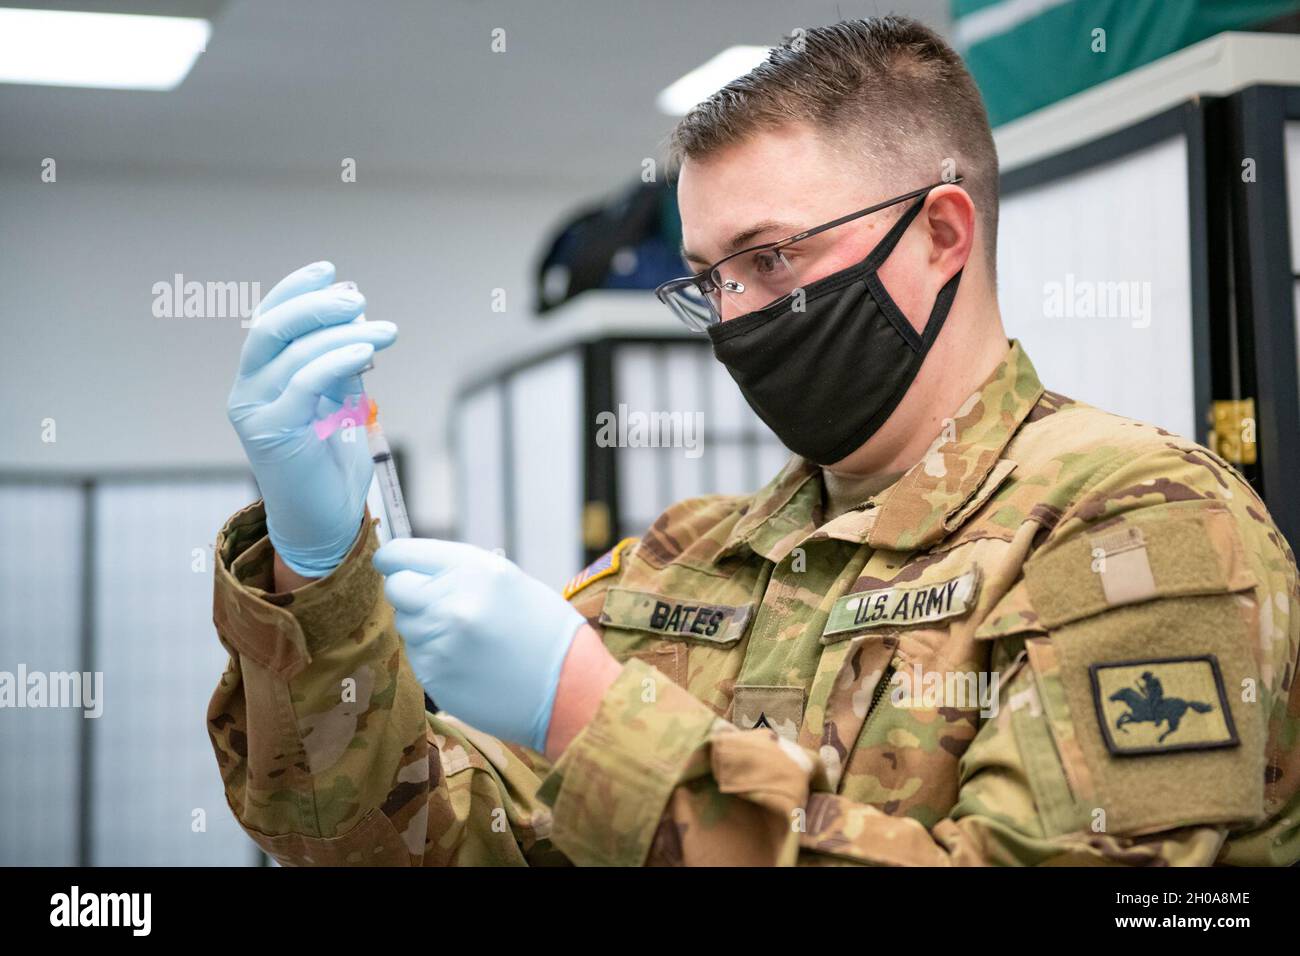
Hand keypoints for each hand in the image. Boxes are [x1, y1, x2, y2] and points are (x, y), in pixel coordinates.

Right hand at [227, 262, 397, 576]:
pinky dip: (336, 361)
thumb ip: (339, 365)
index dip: (295, 290)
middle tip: (358, 300)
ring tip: (383, 331)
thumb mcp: (339, 402)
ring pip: (294, 353)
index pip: (267, 319)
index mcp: (259, 377)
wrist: (324, 520)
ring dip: (343, 334)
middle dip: (316, 306)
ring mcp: (254, 411)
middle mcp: (247, 390)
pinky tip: (366, 352)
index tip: (330, 272)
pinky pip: (305, 384)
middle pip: (271, 327)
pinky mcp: (272, 432)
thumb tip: (356, 321)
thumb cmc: (331, 464)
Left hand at [372, 538, 585, 751]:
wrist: (568, 688)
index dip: (393, 558)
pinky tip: (468, 662)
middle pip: (397, 589)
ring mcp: (439, 641)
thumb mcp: (509, 581)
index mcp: (475, 570)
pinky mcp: (433, 675)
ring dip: (426, 627)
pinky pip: (417, 655)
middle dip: (410, 594)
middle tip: (437, 604)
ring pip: (407, 624)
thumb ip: (459, 572)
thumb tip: (412, 569)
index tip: (389, 563)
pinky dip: (435, 655)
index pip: (404, 554)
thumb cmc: (545, 632)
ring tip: (467, 638)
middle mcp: (451, 602)